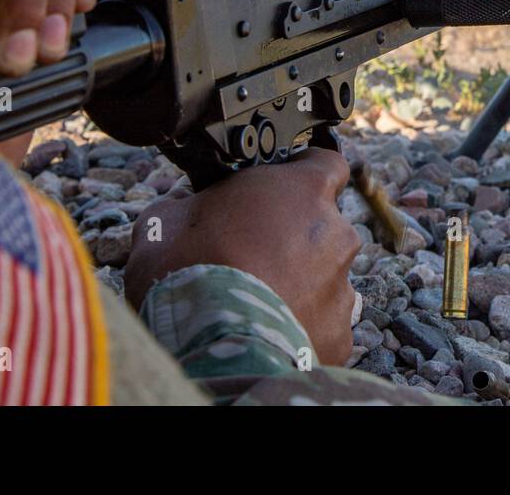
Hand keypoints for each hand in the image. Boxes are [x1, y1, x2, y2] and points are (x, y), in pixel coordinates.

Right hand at [124, 149, 361, 366]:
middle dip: (295, 239)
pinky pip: (322, 326)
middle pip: (324, 227)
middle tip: (251, 256)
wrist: (209, 345)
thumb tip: (184, 208)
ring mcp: (343, 287)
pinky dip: (300, 329)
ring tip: (255, 304)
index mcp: (304, 190)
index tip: (282, 190)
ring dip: (299, 286)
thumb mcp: (166, 220)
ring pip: (325, 279)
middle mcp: (336, 233)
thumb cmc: (187, 269)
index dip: (303, 176)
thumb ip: (189, 204)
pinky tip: (264, 336)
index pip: (325, 165)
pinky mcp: (339, 336)